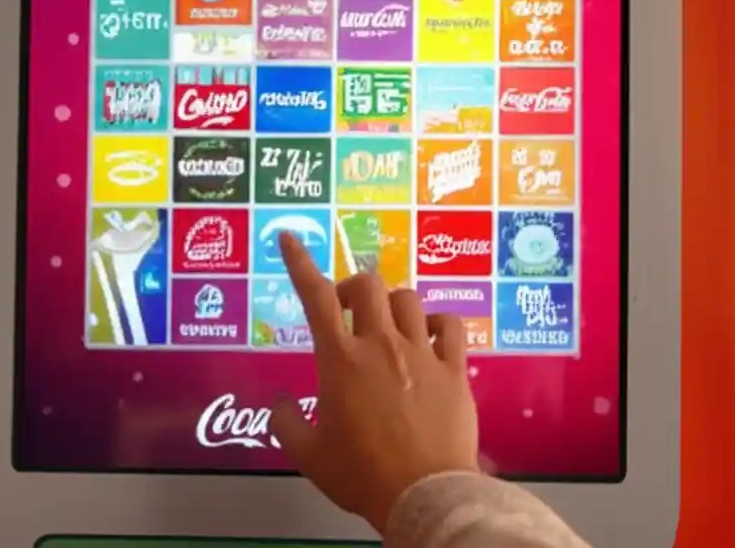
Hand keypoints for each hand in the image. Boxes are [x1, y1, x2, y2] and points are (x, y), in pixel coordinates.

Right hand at [271, 232, 479, 532]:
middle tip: (348, 310)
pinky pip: (450, 326)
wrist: (423, 495)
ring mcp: (421, 354)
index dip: (300, 262)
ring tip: (388, 326)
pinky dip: (436, 322)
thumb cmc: (360, 475)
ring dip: (392, 305)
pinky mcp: (454, 370)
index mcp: (340, 361)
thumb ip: (286, 422)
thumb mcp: (308, 455)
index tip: (289, 238)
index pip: (316, 296)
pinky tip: (429, 336)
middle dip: (354, 287)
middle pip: (368, 285)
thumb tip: (281, 402)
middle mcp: (380, 346)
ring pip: (408, 299)